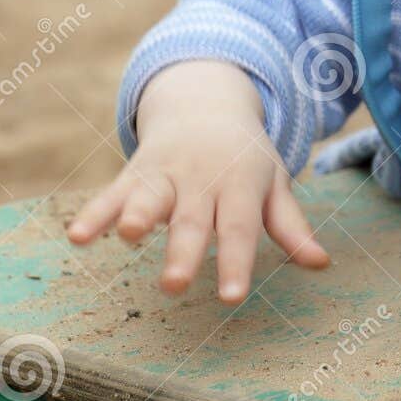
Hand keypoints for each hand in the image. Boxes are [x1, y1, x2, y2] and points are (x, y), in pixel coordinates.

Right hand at [65, 60, 328, 301]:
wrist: (205, 102)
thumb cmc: (244, 158)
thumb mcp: (273, 184)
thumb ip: (291, 225)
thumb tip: (323, 263)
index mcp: (240, 186)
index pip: (240, 229)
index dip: (236, 263)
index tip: (231, 298)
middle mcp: (201, 180)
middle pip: (192, 221)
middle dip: (182, 252)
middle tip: (174, 284)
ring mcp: (165, 175)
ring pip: (150, 198)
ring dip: (137, 215)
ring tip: (126, 234)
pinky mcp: (134, 174)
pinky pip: (111, 194)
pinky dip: (94, 213)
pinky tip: (77, 236)